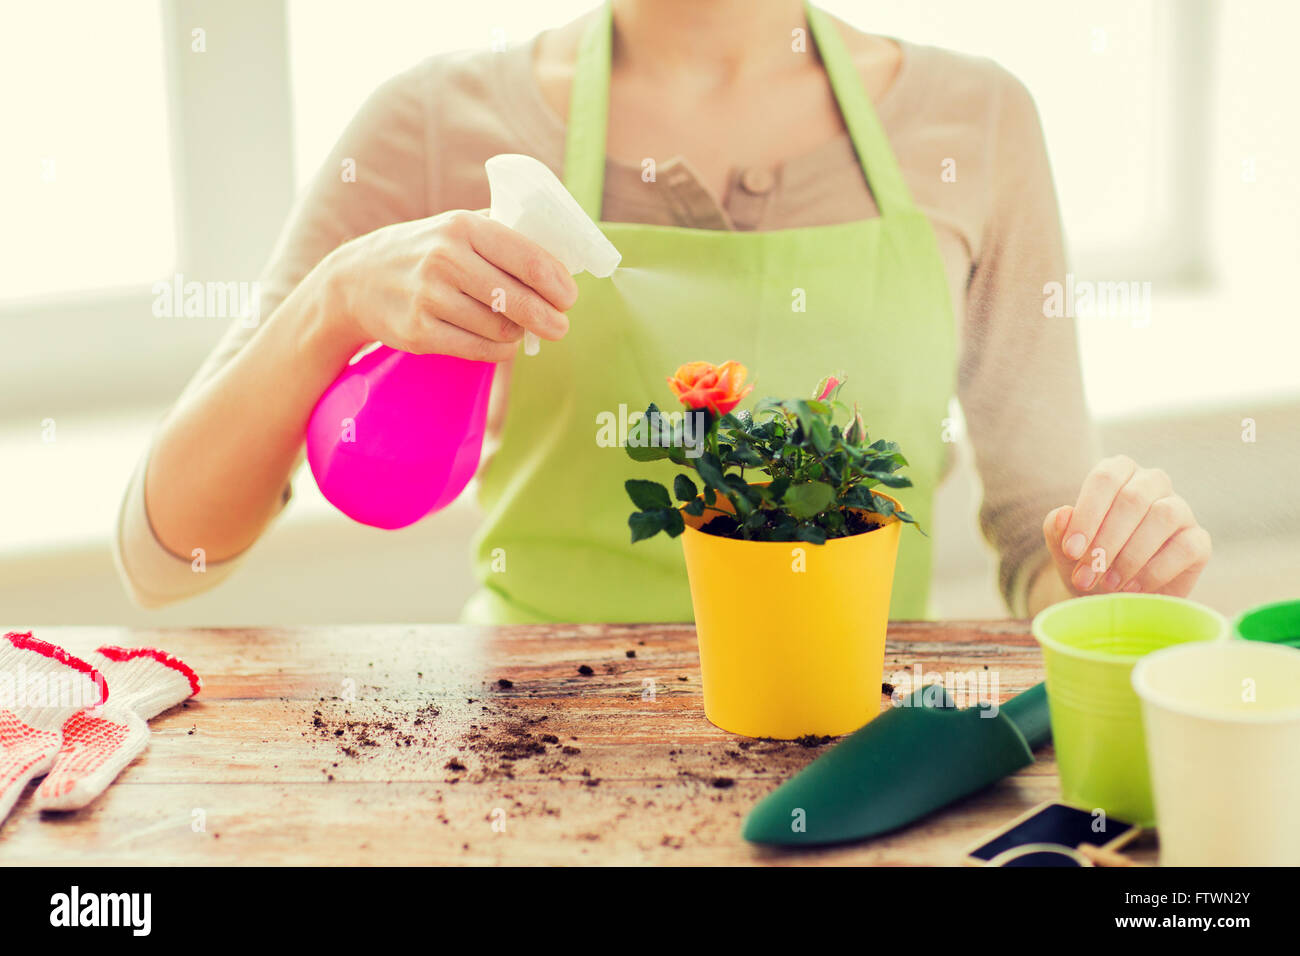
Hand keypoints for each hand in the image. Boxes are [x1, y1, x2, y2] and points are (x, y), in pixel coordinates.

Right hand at [325, 209, 578, 361]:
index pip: (528, 258)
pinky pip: (478, 350)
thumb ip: (503, 234)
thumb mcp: (457, 227)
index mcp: (464, 227)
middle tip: (560, 326)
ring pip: (500, 328)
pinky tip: (500, 343)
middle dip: (548, 317)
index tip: (569, 297)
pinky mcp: (419, 332)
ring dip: (517, 334)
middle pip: (518, 300)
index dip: (557, 283)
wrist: (356, 280)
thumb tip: (560, 256)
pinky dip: (497, 350)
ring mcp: (430, 297)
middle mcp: (446, 259)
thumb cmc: (424, 251)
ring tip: (518, 329)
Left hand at [1042, 455, 1210, 597]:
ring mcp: (1180, 509)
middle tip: (1086, 575)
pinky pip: (1186, 547)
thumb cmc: (1087, 562)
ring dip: (1131, 555)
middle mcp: (1152, 483)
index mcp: (1118, 473)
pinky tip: (1133, 589)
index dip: (1087, 514)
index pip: (1105, 478)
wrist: (1113, 596)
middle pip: (1133, 498)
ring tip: (1108, 583)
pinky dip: (1155, 571)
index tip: (1072, 550)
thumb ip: (1057, 529)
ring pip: (1163, 516)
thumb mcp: (1065, 549)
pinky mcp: (1199, 540)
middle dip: (1106, 541)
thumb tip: (1063, 513)